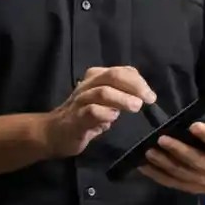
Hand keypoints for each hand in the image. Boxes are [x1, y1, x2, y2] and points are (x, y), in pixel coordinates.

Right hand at [42, 66, 156, 157]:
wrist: (53, 134)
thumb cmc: (83, 118)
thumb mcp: (104, 103)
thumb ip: (120, 96)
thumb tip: (144, 96)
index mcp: (96, 78)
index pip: (122, 71)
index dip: (139, 81)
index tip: (150, 96)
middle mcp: (88, 85)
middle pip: (113, 76)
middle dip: (135, 86)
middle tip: (149, 99)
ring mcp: (80, 101)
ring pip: (103, 92)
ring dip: (122, 99)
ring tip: (136, 107)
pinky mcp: (75, 118)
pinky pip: (91, 111)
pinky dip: (105, 113)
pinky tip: (113, 119)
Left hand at [139, 110, 204, 203]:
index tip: (195, 125)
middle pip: (195, 161)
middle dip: (178, 150)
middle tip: (162, 138)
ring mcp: (203, 181)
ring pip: (181, 173)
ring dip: (163, 163)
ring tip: (149, 151)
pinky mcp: (192, 187)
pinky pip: (172, 182)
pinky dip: (157, 175)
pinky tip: (142, 165)